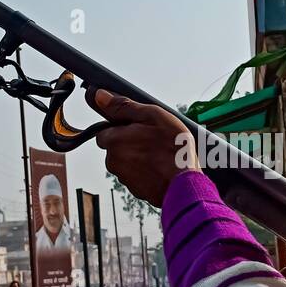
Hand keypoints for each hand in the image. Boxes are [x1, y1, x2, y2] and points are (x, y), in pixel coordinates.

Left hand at [88, 89, 195, 207]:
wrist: (185, 184)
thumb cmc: (173, 149)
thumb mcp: (152, 116)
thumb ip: (124, 106)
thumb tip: (100, 96)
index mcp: (114, 140)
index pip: (104, 130)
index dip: (121, 127)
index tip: (138, 127)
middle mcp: (113, 161)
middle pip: (116, 147)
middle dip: (130, 142)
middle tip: (152, 139)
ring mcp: (124, 178)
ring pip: (126, 162)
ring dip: (138, 157)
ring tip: (160, 154)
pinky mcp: (135, 190)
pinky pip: (136, 175)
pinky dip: (146, 171)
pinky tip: (161, 167)